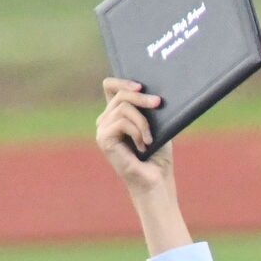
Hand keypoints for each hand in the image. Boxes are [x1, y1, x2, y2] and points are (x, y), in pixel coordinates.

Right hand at [97, 78, 174, 196]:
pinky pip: (122, 122)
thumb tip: (151, 91)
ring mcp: (102, 129)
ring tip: (149, 140)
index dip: (123, 81)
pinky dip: (137, 132)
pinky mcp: (103, 139)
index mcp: (116, 114)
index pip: (110, 86)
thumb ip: (148, 107)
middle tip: (158, 104)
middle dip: (142, 98)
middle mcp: (106, 120)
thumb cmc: (158, 154)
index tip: (141, 87)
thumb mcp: (157, 124)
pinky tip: (143, 146)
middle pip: (120, 95)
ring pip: (123, 108)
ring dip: (143, 122)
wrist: (156, 179)